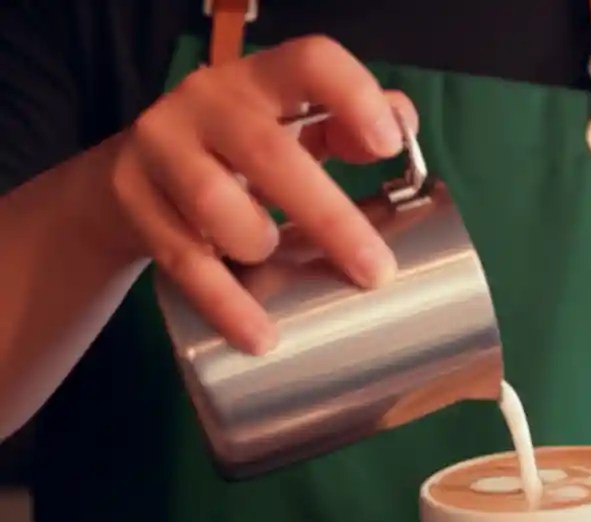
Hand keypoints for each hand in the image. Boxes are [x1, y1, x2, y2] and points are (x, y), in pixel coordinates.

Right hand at [102, 35, 417, 353]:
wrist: (133, 178)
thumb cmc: (241, 155)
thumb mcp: (291, 129)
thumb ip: (346, 125)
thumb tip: (402, 127)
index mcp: (262, 79)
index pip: (309, 61)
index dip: (353, 97)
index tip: (388, 149)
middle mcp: (206, 103)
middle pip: (269, 151)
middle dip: (329, 216)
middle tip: (375, 272)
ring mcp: (161, 149)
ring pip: (213, 200)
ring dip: (258, 243)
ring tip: (285, 271)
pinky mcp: (133, 200)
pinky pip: (182, 259)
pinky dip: (225, 303)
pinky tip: (259, 336)